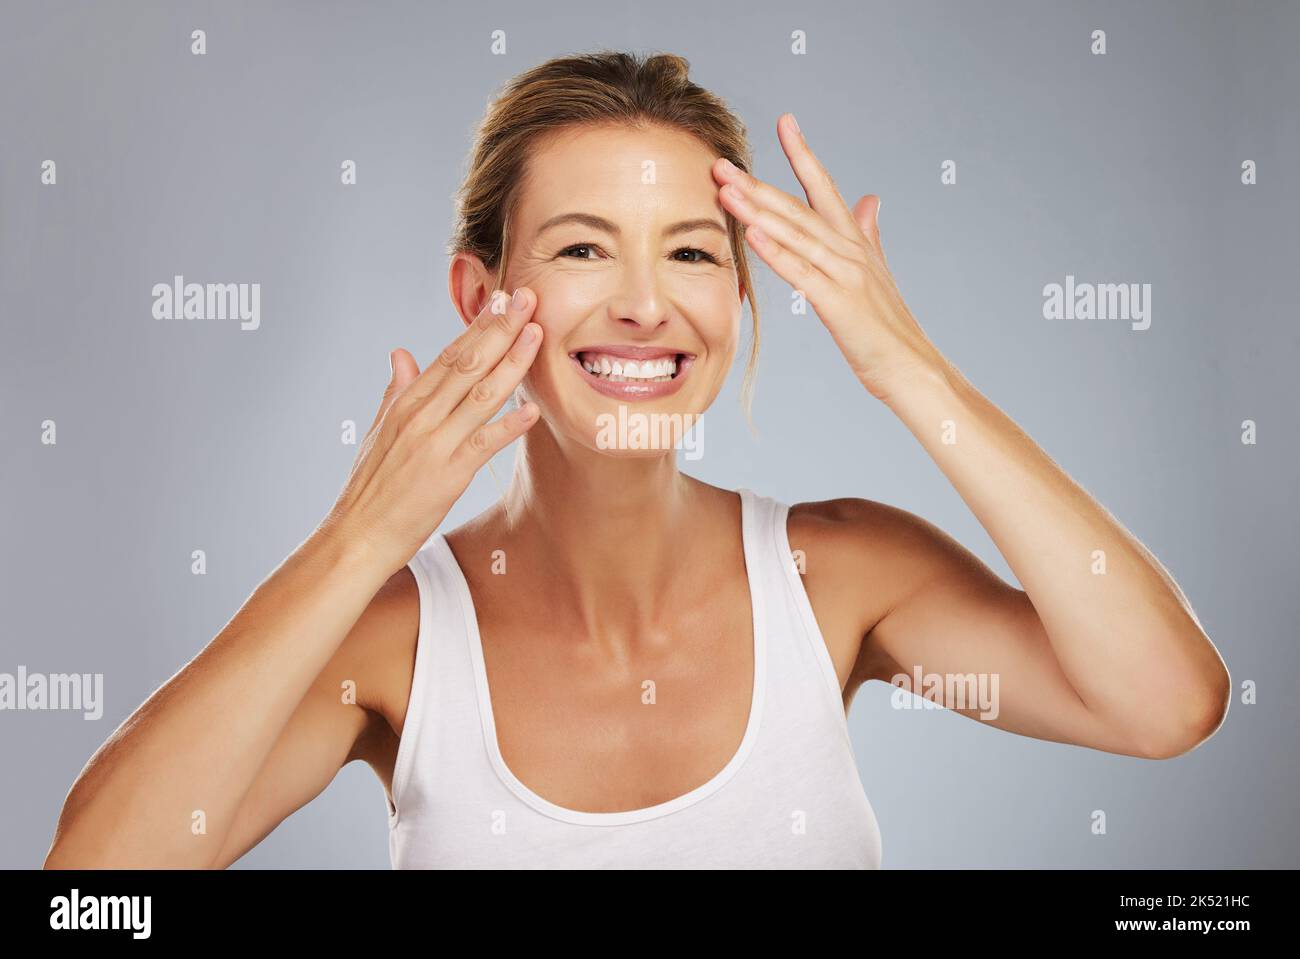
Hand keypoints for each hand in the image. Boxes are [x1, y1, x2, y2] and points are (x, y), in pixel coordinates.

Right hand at [319, 288, 542, 576]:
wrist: (356, 535)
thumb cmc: (370, 488)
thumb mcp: (378, 430)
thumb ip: (396, 391)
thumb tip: (401, 354)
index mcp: (406, 402)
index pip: (449, 354)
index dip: (479, 325)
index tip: (504, 299)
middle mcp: (420, 416)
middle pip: (468, 363)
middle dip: (501, 328)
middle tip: (528, 298)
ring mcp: (433, 443)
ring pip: (480, 395)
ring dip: (512, 364)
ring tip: (537, 336)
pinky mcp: (447, 474)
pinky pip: (482, 444)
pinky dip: (508, 426)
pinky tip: (530, 410)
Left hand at [714, 113, 945, 401]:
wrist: (913, 366)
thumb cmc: (887, 325)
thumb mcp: (877, 271)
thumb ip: (869, 232)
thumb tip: (871, 198)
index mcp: (855, 240)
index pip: (824, 188)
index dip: (804, 154)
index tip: (785, 122)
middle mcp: (850, 249)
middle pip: (797, 208)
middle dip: (757, 184)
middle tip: (721, 163)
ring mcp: (845, 274)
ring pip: (794, 234)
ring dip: (758, 210)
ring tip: (726, 189)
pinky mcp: (838, 303)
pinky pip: (801, 273)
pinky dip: (776, 253)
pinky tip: (752, 235)